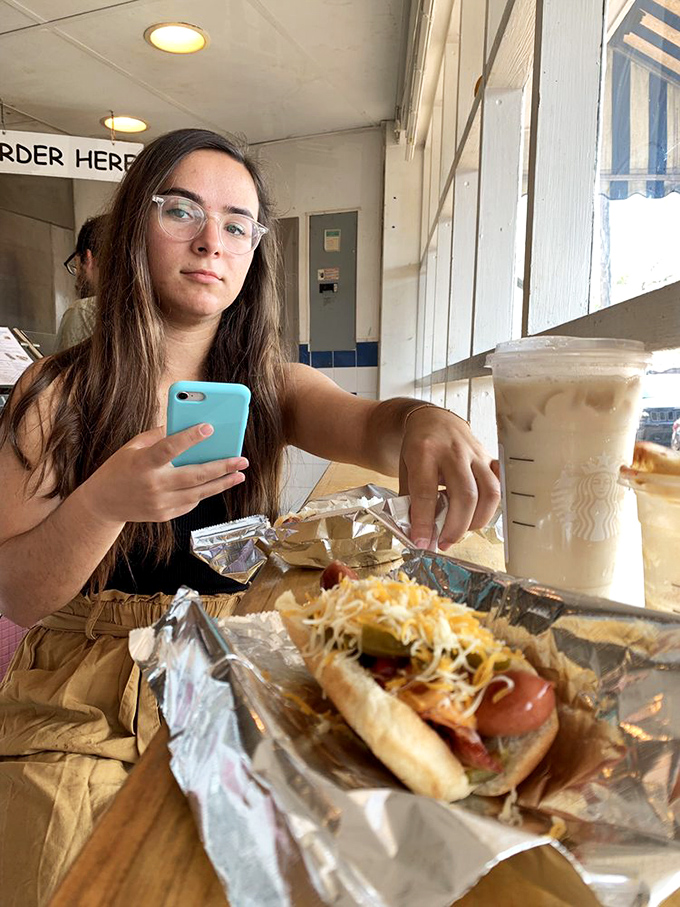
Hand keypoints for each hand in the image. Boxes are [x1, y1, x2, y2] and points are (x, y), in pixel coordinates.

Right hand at [81, 423, 247, 523]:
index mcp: (143, 463)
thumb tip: (184, 422)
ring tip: (239, 474)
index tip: (209, 428)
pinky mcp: (164, 515)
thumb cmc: (119, 468)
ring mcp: (159, 503)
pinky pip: (191, 503)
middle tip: (241, 460)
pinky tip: (216, 484)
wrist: (103, 504)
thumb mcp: (132, 446)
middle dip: (222, 467)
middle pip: (194, 475)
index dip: (190, 438)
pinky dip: (204, 492)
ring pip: (199, 493)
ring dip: (222, 484)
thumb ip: (158, 435)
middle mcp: (153, 485)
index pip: (169, 449)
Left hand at [398, 408, 499, 548]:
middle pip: (464, 495)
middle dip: (455, 527)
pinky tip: (479, 513)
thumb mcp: (405, 469)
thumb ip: (410, 499)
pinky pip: (500, 483)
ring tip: (461, 532)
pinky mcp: (489, 457)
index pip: (426, 493)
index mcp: (424, 451)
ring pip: (489, 492)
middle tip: (444, 543)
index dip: (424, 523)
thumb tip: (418, 534)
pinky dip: (494, 504)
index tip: (422, 543)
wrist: (433, 420)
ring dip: (477, 520)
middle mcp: (453, 451)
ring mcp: (475, 453)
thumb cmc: (418, 448)